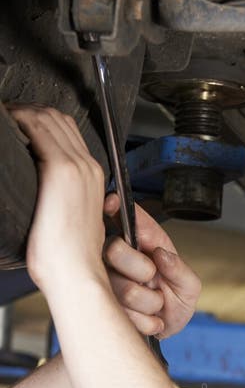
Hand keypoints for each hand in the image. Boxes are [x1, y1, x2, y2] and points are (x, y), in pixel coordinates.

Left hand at [7, 105, 105, 290]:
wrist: (78, 275)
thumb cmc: (71, 259)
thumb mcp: (76, 224)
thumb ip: (67, 202)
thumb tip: (46, 199)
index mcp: (93, 178)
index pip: (68, 131)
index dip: (41, 120)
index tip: (21, 124)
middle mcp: (88, 168)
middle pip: (58, 118)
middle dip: (30, 112)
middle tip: (7, 119)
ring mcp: (76, 167)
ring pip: (48, 117)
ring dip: (22, 113)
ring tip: (4, 121)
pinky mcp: (60, 170)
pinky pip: (36, 128)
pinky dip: (18, 120)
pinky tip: (5, 127)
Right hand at [103, 194, 200, 338]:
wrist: (167, 329)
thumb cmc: (176, 299)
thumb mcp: (189, 285)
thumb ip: (180, 269)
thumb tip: (162, 255)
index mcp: (143, 242)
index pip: (123, 216)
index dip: (114, 205)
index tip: (112, 203)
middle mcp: (120, 258)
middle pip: (114, 250)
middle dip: (141, 270)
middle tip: (153, 278)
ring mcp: (109, 281)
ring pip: (124, 288)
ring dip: (150, 303)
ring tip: (157, 303)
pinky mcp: (105, 305)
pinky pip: (125, 313)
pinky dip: (146, 321)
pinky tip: (151, 317)